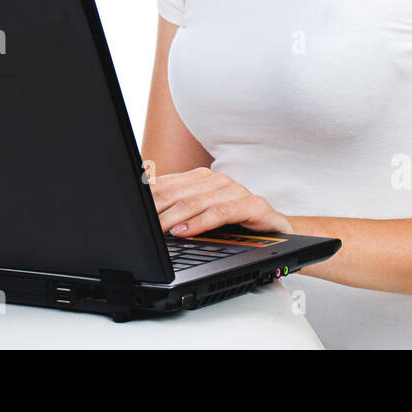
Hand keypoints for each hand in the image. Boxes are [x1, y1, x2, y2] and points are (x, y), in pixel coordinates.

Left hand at [148, 166, 292, 237]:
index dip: (148, 198)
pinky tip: (184, 231)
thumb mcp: (202, 215)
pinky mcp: (252, 205)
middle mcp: (218, 180)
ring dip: (174, 217)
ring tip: (158, 229)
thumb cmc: (236, 225)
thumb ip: (177, 208)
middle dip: (157, 210)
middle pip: (179, 193)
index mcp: (202, 179)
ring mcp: (236, 190)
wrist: (278, 232)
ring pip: (197, 202)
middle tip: (141, 225)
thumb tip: (145, 206)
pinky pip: (221, 212)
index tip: (133, 210)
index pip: (168, 185)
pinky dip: (200, 223)